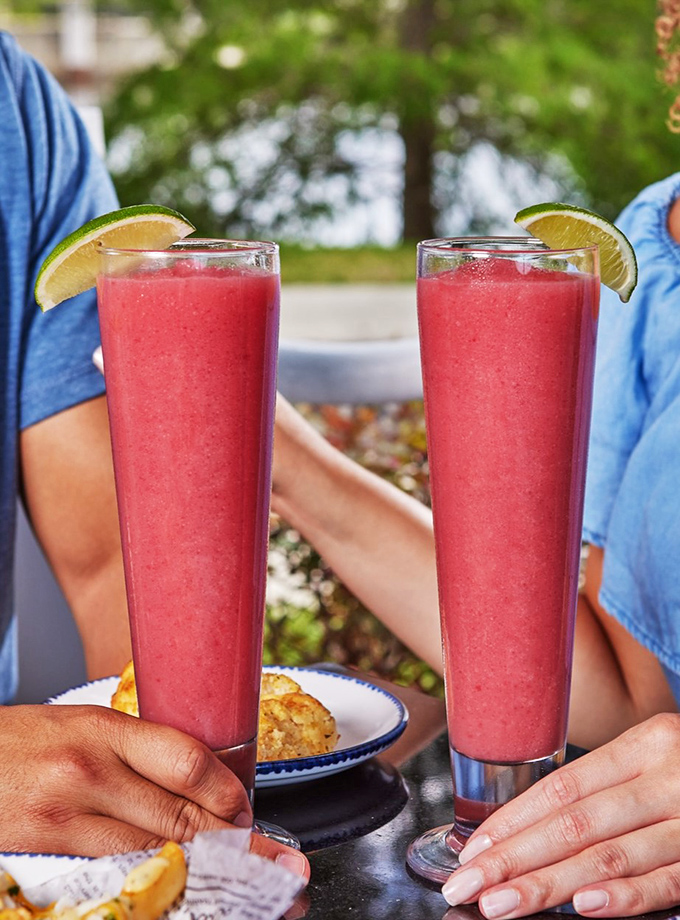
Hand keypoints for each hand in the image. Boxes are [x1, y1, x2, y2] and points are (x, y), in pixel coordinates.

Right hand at [0, 703, 308, 879]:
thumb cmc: (21, 741)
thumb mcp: (83, 724)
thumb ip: (136, 748)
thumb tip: (194, 778)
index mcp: (103, 728)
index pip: (186, 761)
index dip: (227, 791)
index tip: (246, 807)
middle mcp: (90, 772)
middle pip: (178, 816)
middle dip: (228, 839)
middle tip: (261, 853)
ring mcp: (67, 817)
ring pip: (153, 850)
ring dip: (197, 862)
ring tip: (230, 870)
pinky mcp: (50, 853)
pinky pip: (115, 869)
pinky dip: (153, 875)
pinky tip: (175, 879)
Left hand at [441, 713, 679, 917]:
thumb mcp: (659, 760)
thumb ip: (610, 789)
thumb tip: (534, 829)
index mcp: (644, 745)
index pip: (562, 785)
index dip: (513, 819)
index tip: (471, 849)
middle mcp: (666, 773)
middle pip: (575, 821)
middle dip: (514, 857)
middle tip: (466, 884)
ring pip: (611, 853)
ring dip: (550, 884)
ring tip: (501, 904)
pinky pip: (669, 881)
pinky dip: (625, 897)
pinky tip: (583, 909)